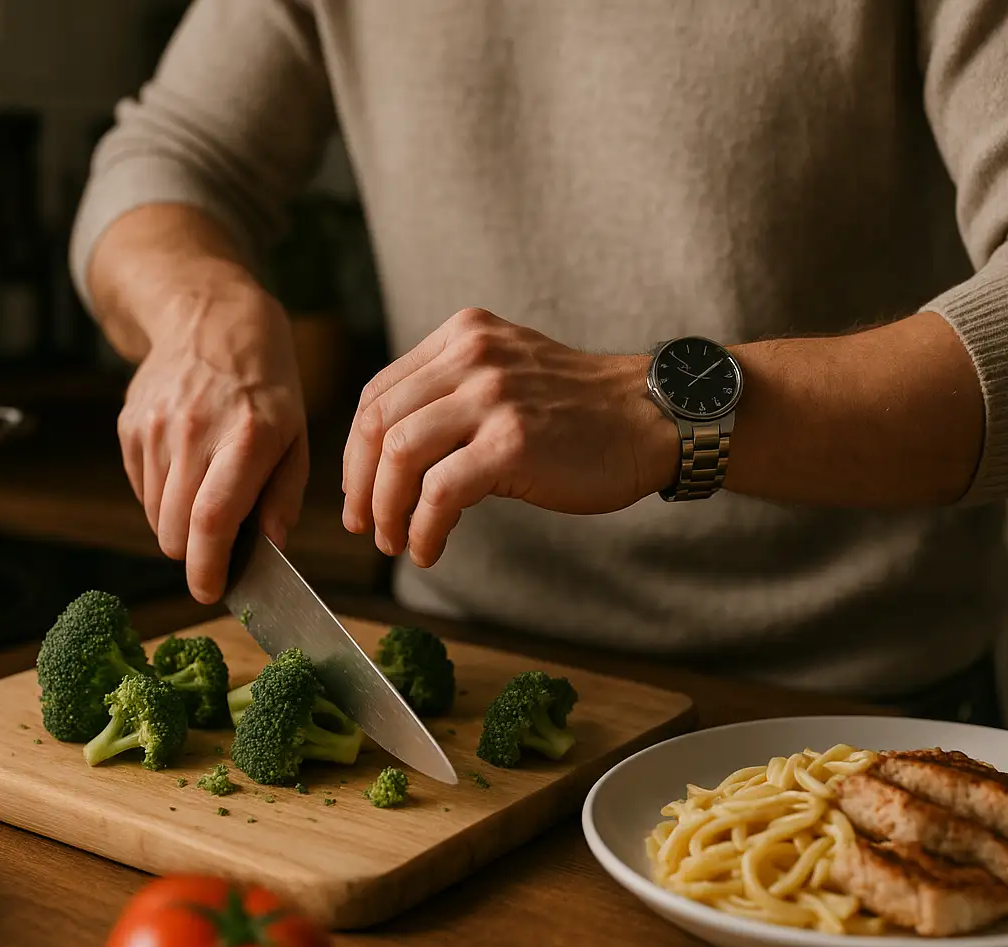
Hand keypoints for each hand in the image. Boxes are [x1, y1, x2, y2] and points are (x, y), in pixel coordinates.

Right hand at [117, 285, 307, 602]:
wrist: (211, 320)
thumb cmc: (265, 385)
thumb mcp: (295, 435)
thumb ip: (284, 495)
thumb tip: (271, 546)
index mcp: (245, 438)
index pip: (212, 520)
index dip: (207, 567)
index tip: (209, 592)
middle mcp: (193, 432)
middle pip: (174, 529)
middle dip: (193, 554)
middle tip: (215, 551)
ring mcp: (154, 428)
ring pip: (154, 514)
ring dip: (178, 524)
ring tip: (206, 493)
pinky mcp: (130, 426)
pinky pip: (140, 488)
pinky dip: (162, 496)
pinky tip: (186, 468)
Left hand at [342, 307, 671, 567]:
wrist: (652, 418)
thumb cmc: (579, 410)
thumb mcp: (506, 373)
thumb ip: (450, 394)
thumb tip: (388, 456)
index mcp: (462, 337)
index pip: (378, 393)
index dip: (355, 450)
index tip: (357, 490)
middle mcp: (471, 356)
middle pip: (379, 424)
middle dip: (361, 484)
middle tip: (366, 527)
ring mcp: (492, 397)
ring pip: (400, 456)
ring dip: (388, 510)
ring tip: (396, 542)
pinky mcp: (512, 443)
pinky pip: (440, 492)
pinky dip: (423, 529)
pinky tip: (430, 549)